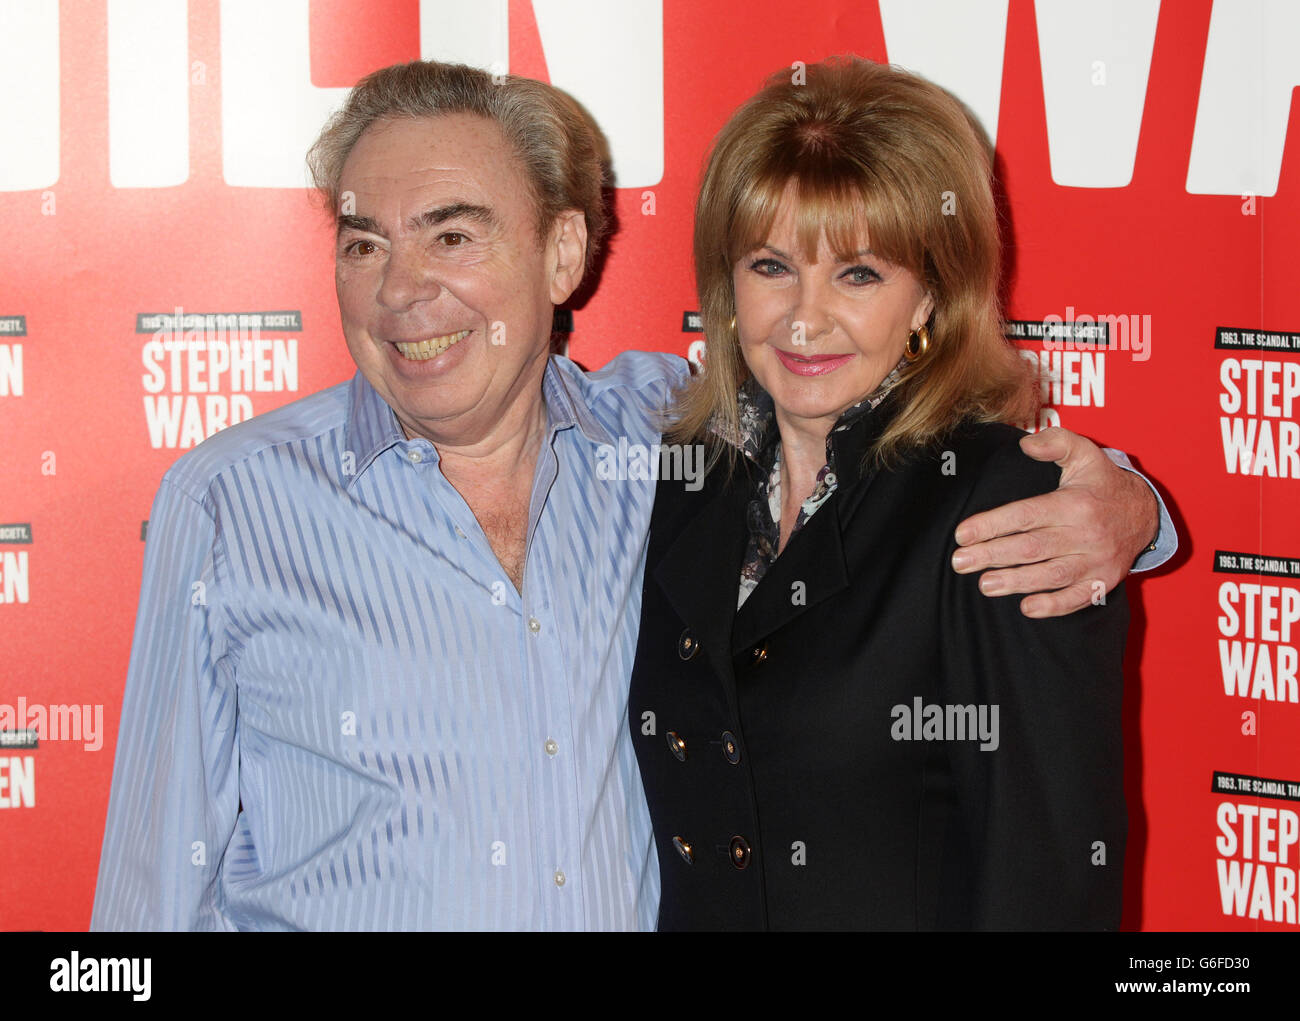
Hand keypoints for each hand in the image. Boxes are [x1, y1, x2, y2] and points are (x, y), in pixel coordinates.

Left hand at [950, 427, 1157, 617]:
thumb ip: (1055, 443)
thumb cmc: (1101, 482)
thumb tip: (1025, 444)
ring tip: (984, 584)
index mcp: (1074, 504)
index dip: (992, 524)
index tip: (962, 534)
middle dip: (992, 555)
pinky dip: (1054, 606)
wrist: (1144, 512)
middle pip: (1032, 548)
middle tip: (959, 562)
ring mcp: (1096, 560)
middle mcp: (1086, 534)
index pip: (1026, 515)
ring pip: (1051, 575)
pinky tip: (1027, 607)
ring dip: (1016, 582)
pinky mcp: (1103, 581)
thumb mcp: (1084, 453)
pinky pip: (1078, 598)